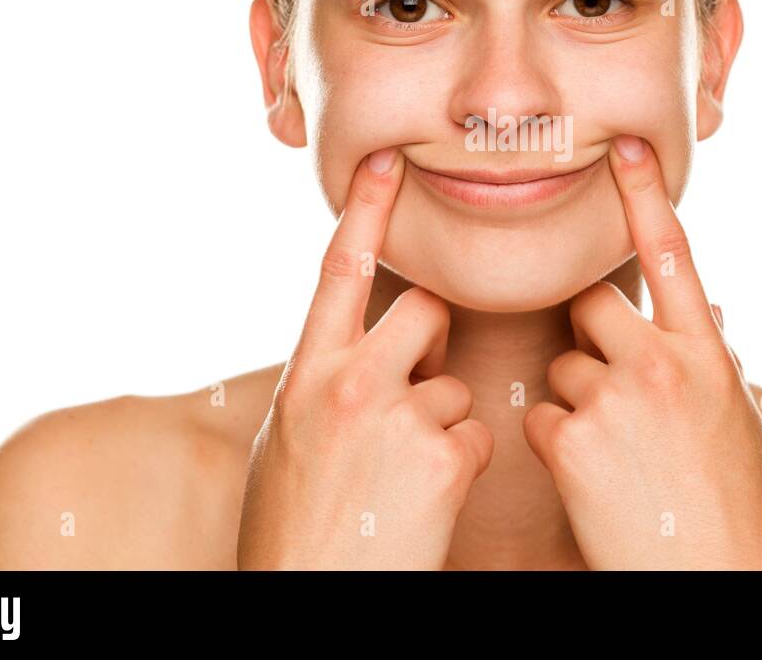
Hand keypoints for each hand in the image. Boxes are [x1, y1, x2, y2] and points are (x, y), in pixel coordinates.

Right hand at [237, 148, 493, 568]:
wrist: (308, 602)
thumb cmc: (293, 530)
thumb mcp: (286, 443)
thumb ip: (322, 385)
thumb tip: (354, 351)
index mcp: (305, 376)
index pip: (340, 271)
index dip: (367, 210)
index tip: (388, 158)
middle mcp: (348, 384)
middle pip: (425, 312)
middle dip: (433, 343)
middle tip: (412, 394)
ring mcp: (396, 420)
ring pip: (454, 384)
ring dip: (442, 424)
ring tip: (401, 478)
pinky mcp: (442, 460)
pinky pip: (475, 435)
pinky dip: (461, 465)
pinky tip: (425, 503)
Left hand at [523, 134, 761, 569]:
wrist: (715, 580)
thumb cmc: (733, 507)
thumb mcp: (738, 421)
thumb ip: (710, 360)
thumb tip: (707, 313)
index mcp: (707, 355)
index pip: (672, 255)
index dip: (645, 195)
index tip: (623, 146)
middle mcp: (662, 365)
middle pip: (591, 306)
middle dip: (590, 336)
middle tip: (612, 387)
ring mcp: (615, 401)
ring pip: (563, 366)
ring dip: (576, 401)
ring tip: (615, 456)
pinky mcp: (571, 442)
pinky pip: (539, 416)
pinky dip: (555, 443)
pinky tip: (590, 479)